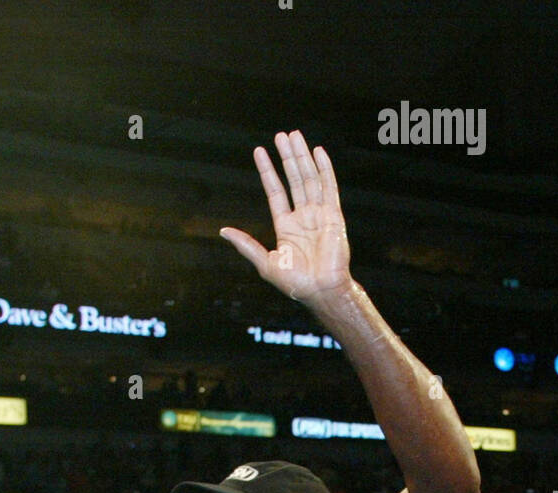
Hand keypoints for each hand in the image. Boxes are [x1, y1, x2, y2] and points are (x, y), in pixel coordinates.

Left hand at [220, 130, 352, 306]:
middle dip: (286, 157)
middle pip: (293, 180)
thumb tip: (223, 231)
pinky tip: (318, 152)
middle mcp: (302, 217)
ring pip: (309, 179)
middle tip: (281, 135)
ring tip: (294, 136)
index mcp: (286, 227)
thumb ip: (246, 245)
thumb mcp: (265, 262)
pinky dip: (324, 169)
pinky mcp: (334, 216)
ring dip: (301, 157)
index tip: (259, 152)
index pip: (275, 192)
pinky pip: (329, 187)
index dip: (267, 171)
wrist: (321, 291)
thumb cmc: (295, 284)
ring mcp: (318, 215)